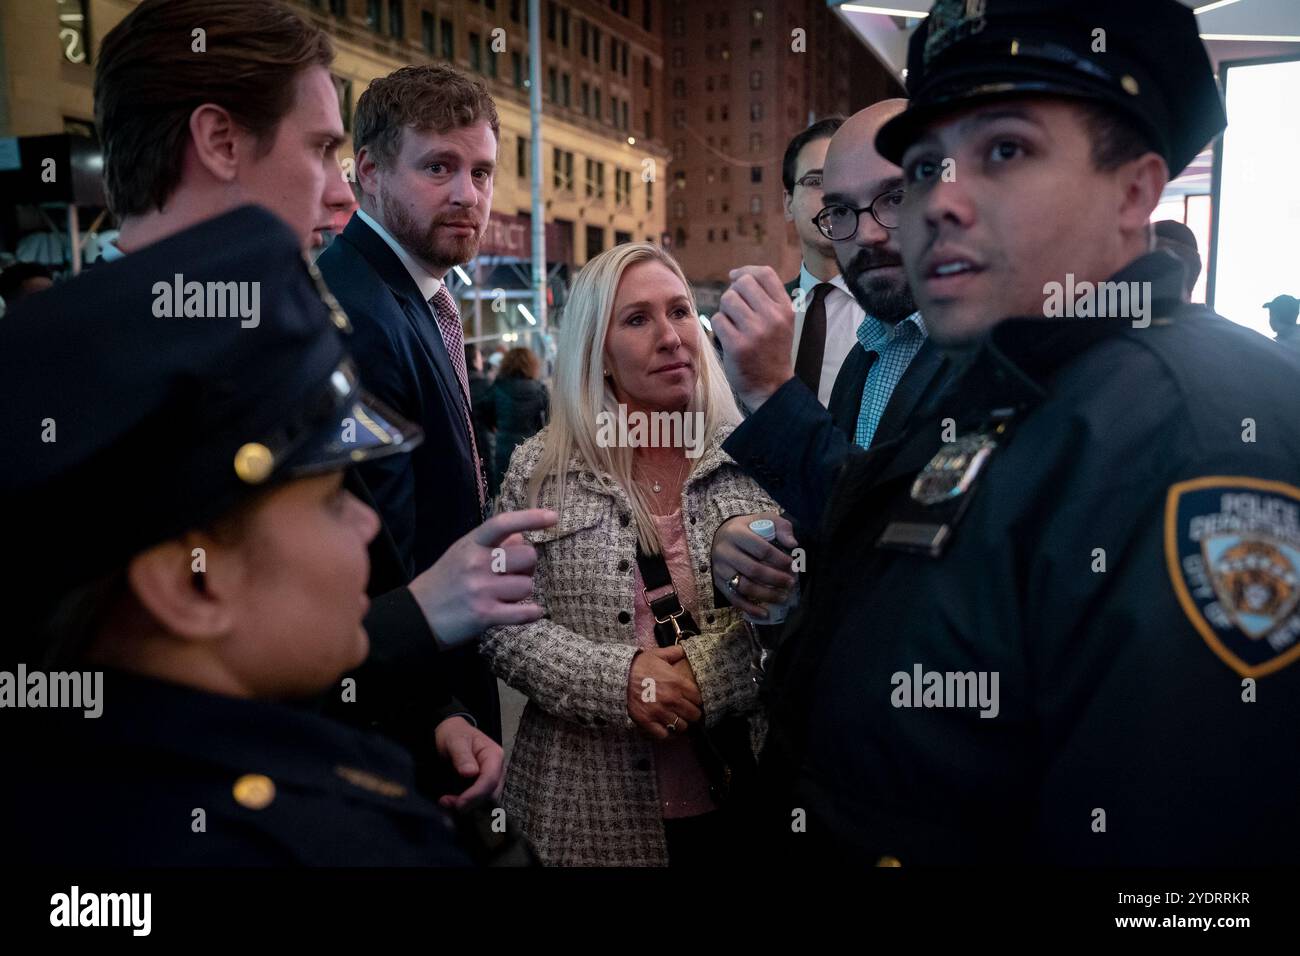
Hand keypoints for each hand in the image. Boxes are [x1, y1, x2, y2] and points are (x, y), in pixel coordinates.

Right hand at [408, 508, 557, 648]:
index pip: (504, 523)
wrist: (416, 617)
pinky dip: (533, 613)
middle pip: (527, 556)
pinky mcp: (484, 615)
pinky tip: (533, 612)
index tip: (553, 517)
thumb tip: (522, 535)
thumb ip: (490, 544)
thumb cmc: (443, 583)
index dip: (531, 518)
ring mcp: (480, 589)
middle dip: (528, 567)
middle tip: (515, 575)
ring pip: (527, 585)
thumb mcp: (460, 554)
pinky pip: (523, 612)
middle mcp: (476, 563)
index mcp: (470, 544)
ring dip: (523, 592)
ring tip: (507, 596)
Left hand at [434, 716, 504, 809]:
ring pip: (485, 800)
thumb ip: (462, 755)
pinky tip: (450, 801)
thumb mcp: (455, 740)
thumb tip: (470, 773)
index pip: (490, 780)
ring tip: (446, 801)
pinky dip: (465, 804)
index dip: (476, 794)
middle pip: (490, 794)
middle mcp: (496, 769)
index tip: (459, 803)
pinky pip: (478, 800)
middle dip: (471, 802)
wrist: (450, 734)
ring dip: (467, 805)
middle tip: (447, 802)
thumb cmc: (455, 734)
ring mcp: (491, 778)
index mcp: (494, 755)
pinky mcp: (482, 786)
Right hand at [626, 644, 702, 739]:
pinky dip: (667, 734)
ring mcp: (660, 712)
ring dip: (681, 724)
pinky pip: (664, 735)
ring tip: (678, 721)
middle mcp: (672, 700)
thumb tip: (684, 651)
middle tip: (688, 712)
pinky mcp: (647, 721)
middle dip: (692, 714)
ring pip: (681, 726)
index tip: (694, 701)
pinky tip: (666, 729)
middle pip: (694, 715)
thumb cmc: (638, 665)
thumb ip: (674, 652)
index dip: (697, 700)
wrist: (618, 676)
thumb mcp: (657, 654)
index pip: (698, 699)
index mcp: (678, 683)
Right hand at [711, 512, 797, 619]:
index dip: (780, 559)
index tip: (793, 566)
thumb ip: (781, 527)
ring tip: (784, 597)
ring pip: (744, 586)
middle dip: (776, 579)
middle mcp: (725, 551)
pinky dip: (750, 608)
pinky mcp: (719, 583)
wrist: (721, 536)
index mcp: (736, 533)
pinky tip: (765, 613)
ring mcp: (720, 569)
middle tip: (791, 583)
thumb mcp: (764, 519)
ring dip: (766, 595)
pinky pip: (734, 599)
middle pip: (753, 570)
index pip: (761, 549)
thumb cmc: (748, 529)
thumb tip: (793, 544)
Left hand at [713, 265, 796, 410]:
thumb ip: (766, 297)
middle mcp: (773, 317)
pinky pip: (718, 319)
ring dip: (725, 310)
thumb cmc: (771, 350)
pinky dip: (719, 326)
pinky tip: (728, 336)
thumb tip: (736, 274)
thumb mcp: (780, 321)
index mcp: (785, 309)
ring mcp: (756, 332)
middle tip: (735, 309)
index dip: (746, 271)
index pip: (765, 273)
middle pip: (742, 284)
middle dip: (733, 292)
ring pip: (727, 300)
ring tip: (733, 324)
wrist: (771, 387)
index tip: (736, 278)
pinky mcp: (737, 345)